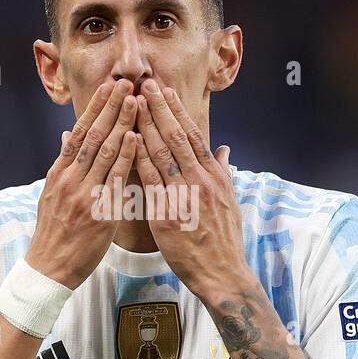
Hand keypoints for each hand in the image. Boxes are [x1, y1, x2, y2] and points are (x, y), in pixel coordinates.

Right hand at [26, 80, 137, 289]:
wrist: (48, 269)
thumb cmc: (55, 234)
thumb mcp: (51, 195)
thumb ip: (63, 166)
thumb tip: (68, 136)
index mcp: (59, 174)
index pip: (79, 132)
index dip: (95, 108)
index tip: (109, 88)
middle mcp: (70, 179)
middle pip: (92, 135)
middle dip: (110, 107)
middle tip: (126, 83)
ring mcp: (83, 194)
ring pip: (103, 151)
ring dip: (121, 124)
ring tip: (135, 101)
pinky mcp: (98, 211)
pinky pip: (114, 179)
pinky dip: (125, 157)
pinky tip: (136, 138)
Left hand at [133, 80, 248, 297]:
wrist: (222, 273)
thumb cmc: (224, 240)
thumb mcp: (230, 202)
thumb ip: (223, 172)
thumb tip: (223, 150)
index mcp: (214, 176)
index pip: (194, 135)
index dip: (177, 112)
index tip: (165, 92)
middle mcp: (200, 181)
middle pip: (177, 137)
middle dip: (159, 109)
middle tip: (145, 85)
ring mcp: (183, 196)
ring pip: (162, 153)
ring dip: (145, 125)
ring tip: (133, 103)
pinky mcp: (167, 214)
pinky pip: (149, 180)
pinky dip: (138, 158)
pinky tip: (127, 141)